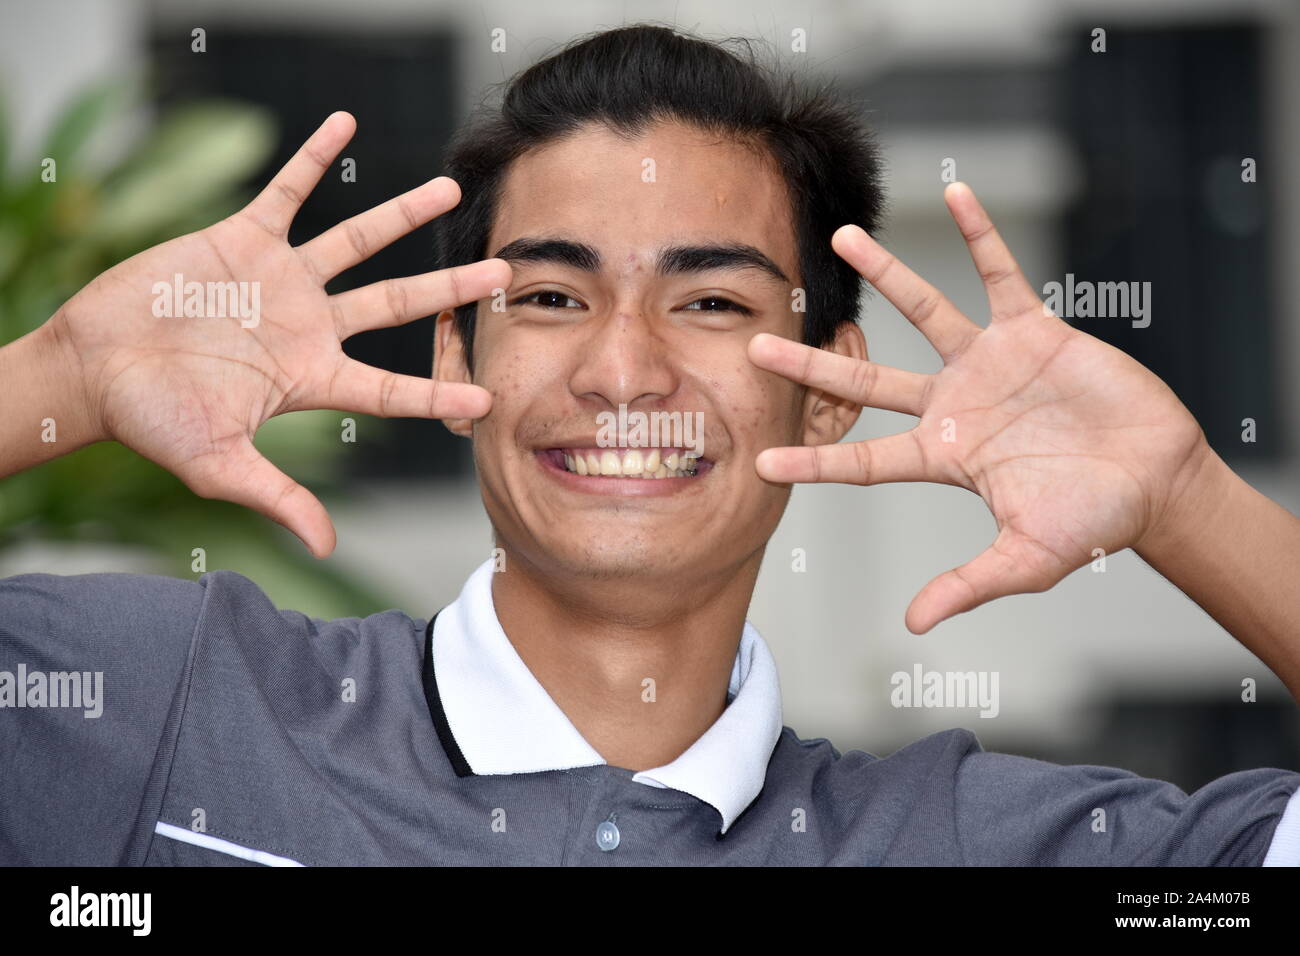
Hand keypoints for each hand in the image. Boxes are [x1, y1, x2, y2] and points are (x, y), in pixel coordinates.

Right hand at [44, 111, 509, 557]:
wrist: (94, 368)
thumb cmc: (152, 421)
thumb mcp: (218, 465)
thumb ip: (277, 498)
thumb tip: (326, 546)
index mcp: (311, 378)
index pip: (391, 389)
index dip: (438, 394)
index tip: (489, 397)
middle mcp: (309, 325)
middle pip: (398, 305)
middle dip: (450, 291)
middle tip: (504, 275)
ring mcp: (280, 280)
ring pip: (356, 242)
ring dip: (402, 215)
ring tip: (449, 190)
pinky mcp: (241, 240)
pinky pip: (286, 191)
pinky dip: (312, 158)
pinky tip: (344, 123)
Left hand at [748, 182, 1208, 632]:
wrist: (1155, 478)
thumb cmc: (1093, 521)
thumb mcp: (1027, 559)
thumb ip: (970, 584)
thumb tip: (914, 625)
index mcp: (945, 456)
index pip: (864, 460)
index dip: (814, 463)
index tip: (759, 461)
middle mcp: (953, 403)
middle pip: (866, 380)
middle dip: (812, 365)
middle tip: (755, 345)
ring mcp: (988, 363)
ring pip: (924, 310)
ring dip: (884, 275)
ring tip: (840, 238)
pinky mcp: (1032, 330)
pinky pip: (1001, 273)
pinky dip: (981, 235)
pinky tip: (956, 193)